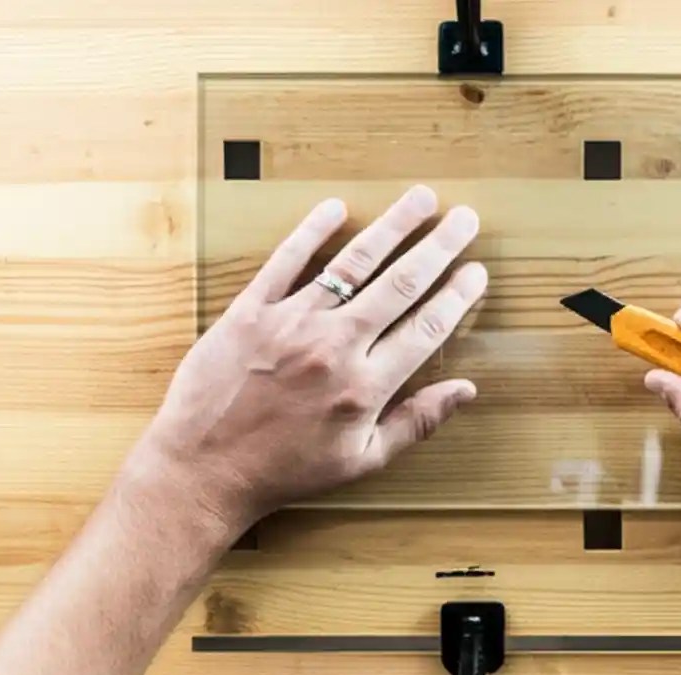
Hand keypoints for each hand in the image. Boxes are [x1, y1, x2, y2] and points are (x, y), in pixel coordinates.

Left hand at [125, 186, 486, 535]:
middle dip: (438, 248)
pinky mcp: (250, 311)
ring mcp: (291, 323)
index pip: (426, 328)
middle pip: (400, 285)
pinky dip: (313, 231)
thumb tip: (466, 391)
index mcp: (366, 386)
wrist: (203, 469)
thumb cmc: (287, 471)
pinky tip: (337, 207)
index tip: (477, 271)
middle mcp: (334, 347)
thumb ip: (417, 423)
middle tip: (466, 218)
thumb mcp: (362, 462)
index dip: (457, 296)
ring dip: (392, 227)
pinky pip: (287, 261)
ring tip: (422, 198)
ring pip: (353, 264)